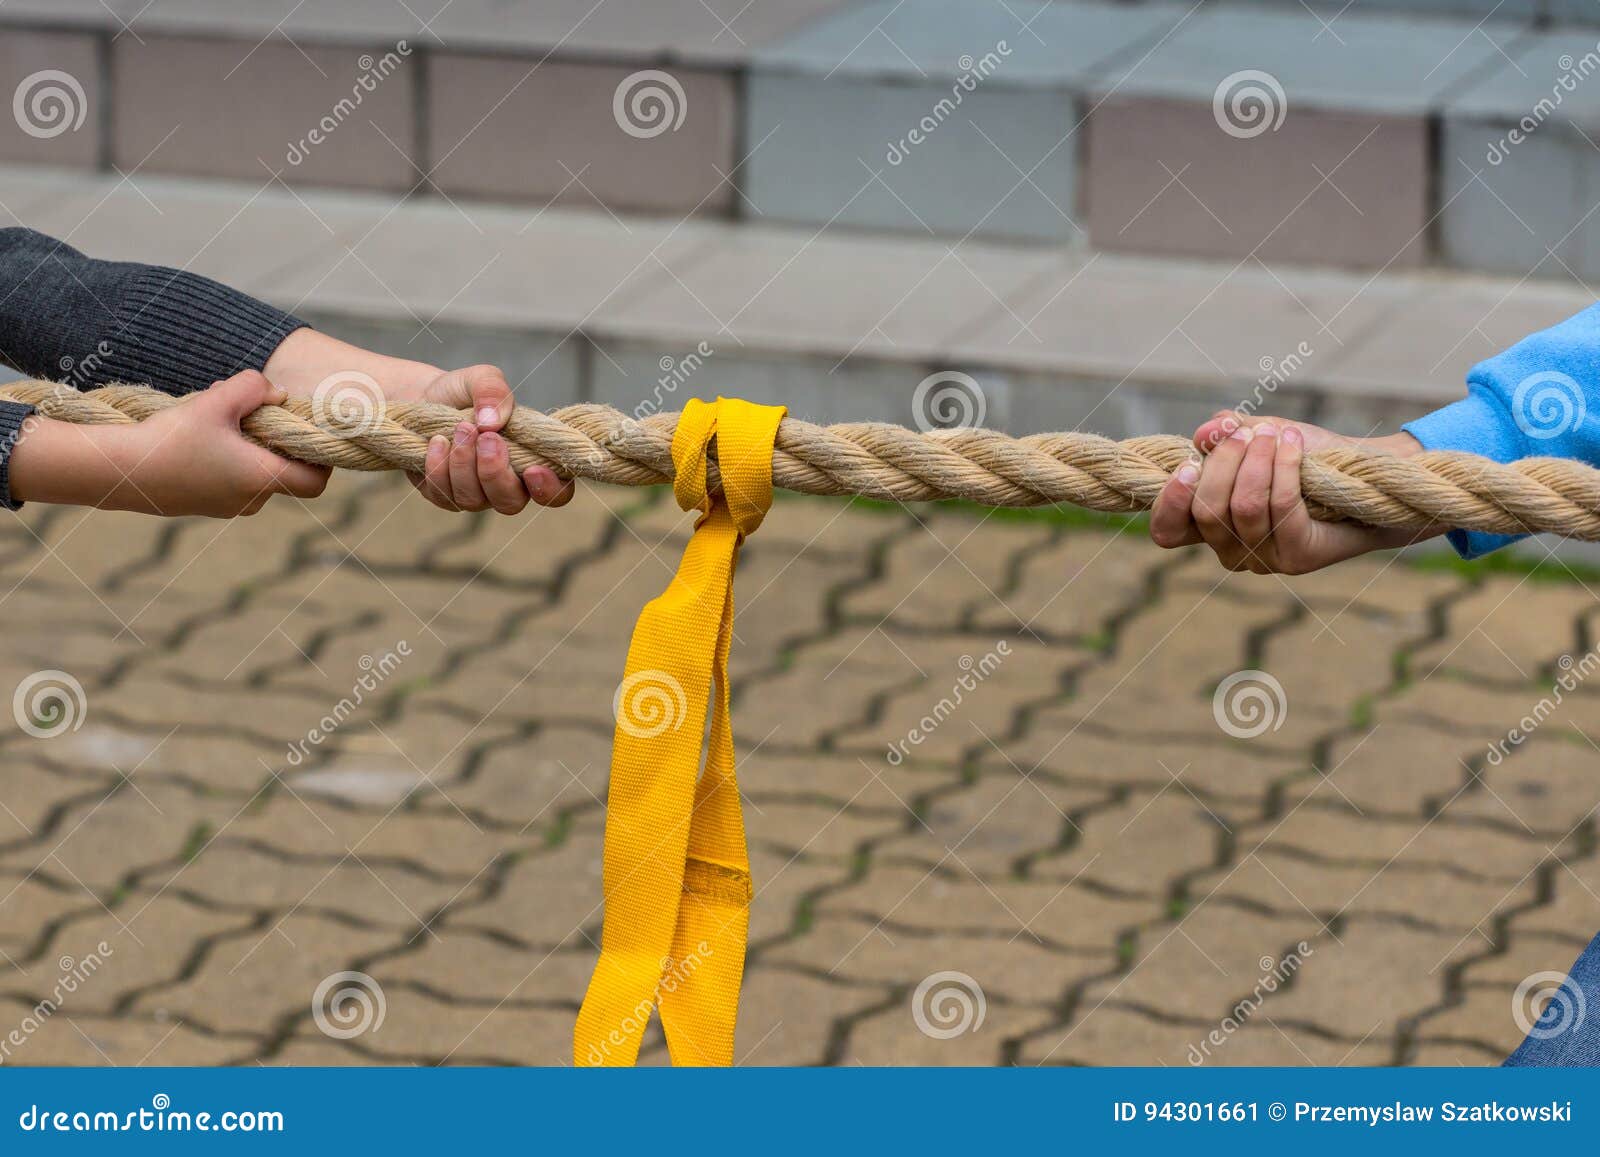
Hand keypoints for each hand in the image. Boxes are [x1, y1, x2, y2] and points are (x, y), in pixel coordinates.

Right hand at [17, 370, 330, 516]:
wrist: (119, 471)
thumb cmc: (171, 437)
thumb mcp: (216, 401)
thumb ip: (253, 388)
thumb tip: (277, 392)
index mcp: (262, 479)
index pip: (316, 481)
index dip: (322, 460)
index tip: (309, 434)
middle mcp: (251, 501)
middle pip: (285, 474)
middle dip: (276, 443)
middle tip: (258, 416)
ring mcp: (227, 508)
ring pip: (256, 475)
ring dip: (249, 448)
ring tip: (220, 419)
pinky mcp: (205, 506)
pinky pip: (231, 481)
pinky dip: (228, 460)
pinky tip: (202, 435)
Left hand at [407, 365, 573, 513]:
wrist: (424, 397)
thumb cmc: (466, 393)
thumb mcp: (484, 379)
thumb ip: (494, 392)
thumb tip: (491, 422)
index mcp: (533, 461)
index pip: (556, 492)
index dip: (550, 489)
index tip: (533, 469)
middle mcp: (508, 485)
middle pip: (511, 503)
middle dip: (495, 473)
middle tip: (486, 437)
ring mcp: (475, 494)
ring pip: (473, 500)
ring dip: (464, 464)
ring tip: (461, 428)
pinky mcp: (444, 495)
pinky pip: (443, 494)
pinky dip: (438, 467)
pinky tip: (437, 441)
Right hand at [1148, 411, 1437, 574]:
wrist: (1367, 478)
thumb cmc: (1307, 459)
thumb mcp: (1260, 437)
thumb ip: (1228, 434)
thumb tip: (1203, 434)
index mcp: (1211, 527)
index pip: (1168, 532)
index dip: (1170, 502)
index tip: (1188, 464)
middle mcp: (1231, 551)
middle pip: (1207, 512)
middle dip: (1224, 463)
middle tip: (1247, 433)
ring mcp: (1264, 560)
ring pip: (1244, 508)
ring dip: (1257, 461)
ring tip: (1273, 433)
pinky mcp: (1298, 558)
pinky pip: (1280, 508)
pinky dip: (1283, 468)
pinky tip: (1292, 443)